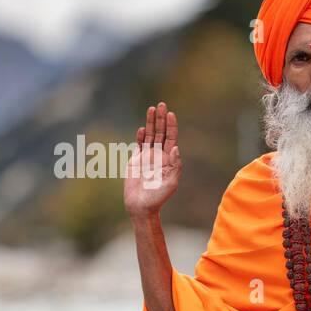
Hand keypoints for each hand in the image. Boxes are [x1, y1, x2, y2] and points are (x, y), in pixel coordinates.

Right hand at [124, 101, 181, 216]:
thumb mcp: (171, 183)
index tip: (170, 114)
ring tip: (151, 109)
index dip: (171, 125)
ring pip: (149, 135)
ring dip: (150, 122)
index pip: (170, 137)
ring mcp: (146, 157)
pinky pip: (138, 145)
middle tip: (161, 104)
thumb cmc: (158, 197)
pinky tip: (142, 128)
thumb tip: (175, 147)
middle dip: (160, 118)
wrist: (140, 206)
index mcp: (168, 159)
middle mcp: (158, 155)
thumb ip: (174, 165)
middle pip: (160, 132)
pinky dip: (140, 136)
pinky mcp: (135, 161)